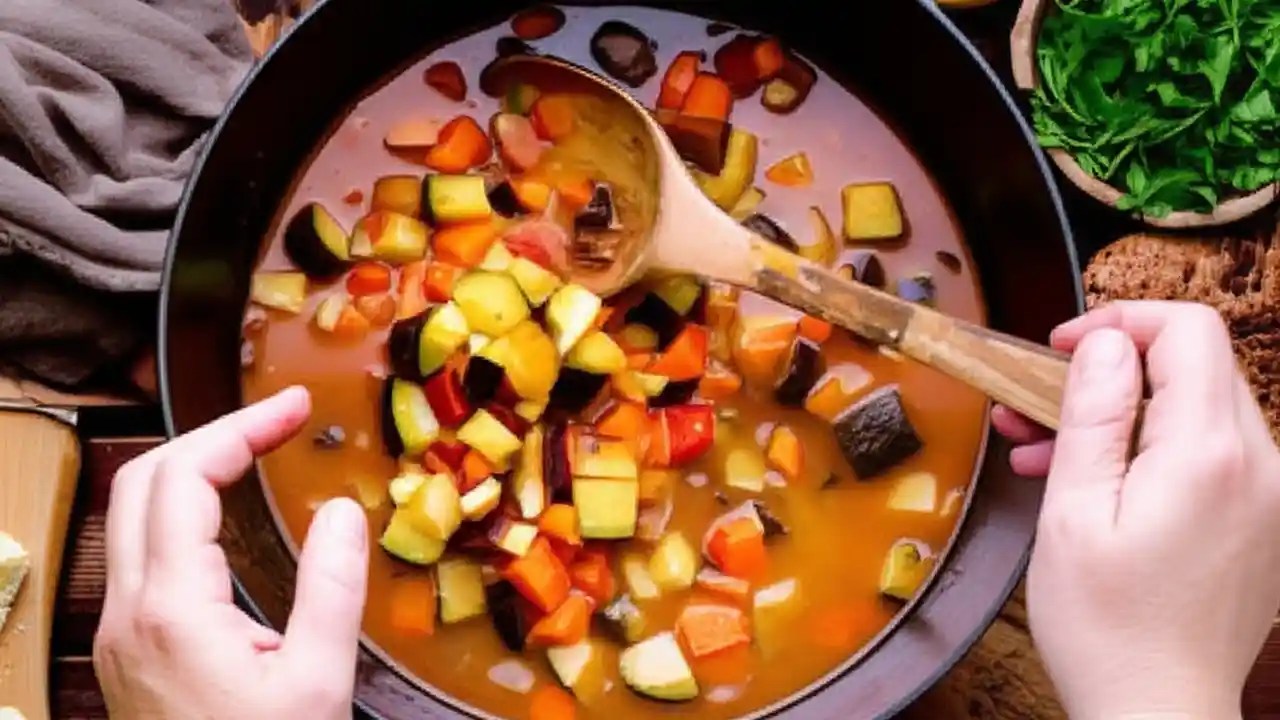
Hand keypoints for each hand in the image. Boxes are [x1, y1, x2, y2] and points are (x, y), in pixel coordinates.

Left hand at [93, 387, 368, 719]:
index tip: (296, 407)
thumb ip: (331, 588)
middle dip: (209, 436)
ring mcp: (121, 633)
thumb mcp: (317, 681)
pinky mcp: (131, 652)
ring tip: (258, 455)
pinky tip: (230, 521)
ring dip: (192, 470)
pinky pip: (142, 553)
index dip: (241, 427)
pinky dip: (184, 513)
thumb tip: (342, 512)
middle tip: (276, 422)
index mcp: (171, 608)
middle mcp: (129, 612)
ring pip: (133, 514)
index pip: (185, 477)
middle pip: (141, 480)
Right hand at [993, 301, 1279, 718]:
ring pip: (1196, 410)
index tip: (1060, 347)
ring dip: (1121, 414)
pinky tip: (1091, 483)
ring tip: (1043, 448)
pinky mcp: (1262, 522)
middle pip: (1194, 366)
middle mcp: (1260, 465)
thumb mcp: (1073, 512)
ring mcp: (1269, 496)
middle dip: (1109, 370)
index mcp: (1209, 454)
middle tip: (1034, 401)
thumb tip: (1104, 342)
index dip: (1119, 322)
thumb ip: (1092, 414)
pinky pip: (1209, 455)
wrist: (1159, 715)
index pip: (1188, 331)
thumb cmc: (1108, 628)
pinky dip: (1150, 450)